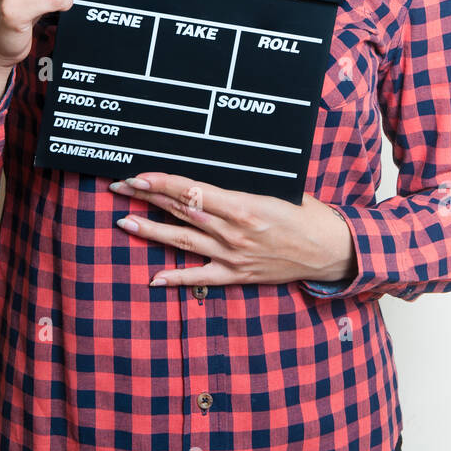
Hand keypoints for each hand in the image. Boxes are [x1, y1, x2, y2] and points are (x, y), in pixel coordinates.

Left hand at [109, 171, 356, 288]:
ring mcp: (233, 257)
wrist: (330, 251)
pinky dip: (175, 277)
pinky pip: (200, 277)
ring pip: (183, 242)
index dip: (162, 183)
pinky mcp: (237, 276)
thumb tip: (207, 173)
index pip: (193, 191)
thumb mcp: (277, 189)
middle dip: (147, 199)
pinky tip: (153, 277)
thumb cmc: (307, 213)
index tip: (139, 176)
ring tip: (123, 223)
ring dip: (151, 232)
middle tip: (120, 188)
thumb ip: (241, 184)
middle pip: (181, 212)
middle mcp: (234, 233)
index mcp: (244, 206)